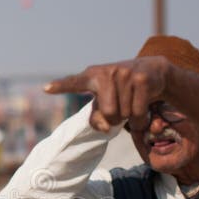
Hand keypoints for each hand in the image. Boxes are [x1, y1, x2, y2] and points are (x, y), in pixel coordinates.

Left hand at [44, 57, 169, 132]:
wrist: (153, 71)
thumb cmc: (122, 91)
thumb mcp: (106, 102)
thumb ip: (98, 118)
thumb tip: (104, 127)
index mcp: (92, 76)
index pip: (74, 82)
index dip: (61, 86)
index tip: (46, 88)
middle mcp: (106, 72)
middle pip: (108, 114)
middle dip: (116, 118)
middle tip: (121, 107)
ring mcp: (124, 73)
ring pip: (124, 115)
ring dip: (130, 118)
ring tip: (132, 103)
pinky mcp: (141, 79)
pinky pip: (138, 113)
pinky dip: (140, 119)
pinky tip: (143, 108)